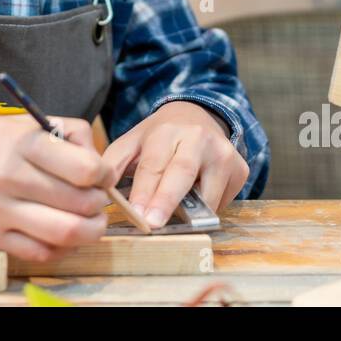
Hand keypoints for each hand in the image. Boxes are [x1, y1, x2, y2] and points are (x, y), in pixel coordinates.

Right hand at [0, 115, 117, 262]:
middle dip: (100, 205)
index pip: (86, 168)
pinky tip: (60, 236)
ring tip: (89, 223)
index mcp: (24, 143)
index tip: (102, 176)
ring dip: (89, 232)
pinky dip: (60, 248)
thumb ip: (63, 136)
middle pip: (81, 204)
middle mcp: (13, 176)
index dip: (105, 175)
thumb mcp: (20, 124)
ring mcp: (0, 210)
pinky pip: (40, 253)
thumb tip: (99, 164)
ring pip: (66, 233)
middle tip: (97, 201)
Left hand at [102, 101, 248, 228]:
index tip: (137, 214)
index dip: (145, 191)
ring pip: (208, 194)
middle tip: (154, 224)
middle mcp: (199, 138)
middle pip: (182, 173)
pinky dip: (207, 210)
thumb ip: (114, 163)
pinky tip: (195, 203)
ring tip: (173, 223)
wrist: (198, 116)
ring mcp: (224, 153)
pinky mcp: (240, 169)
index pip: (153, 164)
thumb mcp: (133, 141)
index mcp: (167, 130)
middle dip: (167, 200)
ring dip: (190, 214)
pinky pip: (222, 201)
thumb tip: (99, 192)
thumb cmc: (160, 136)